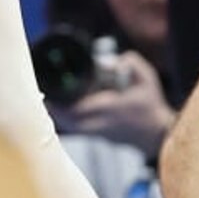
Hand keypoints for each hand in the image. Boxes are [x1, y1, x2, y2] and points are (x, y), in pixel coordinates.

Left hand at [56, 48, 175, 156]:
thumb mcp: (148, 78)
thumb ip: (132, 63)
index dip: (61, 102)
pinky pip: (76, 129)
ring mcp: (99, 132)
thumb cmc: (151, 104)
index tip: (47, 91)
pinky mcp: (98, 136)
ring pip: (70, 127)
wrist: (157, 134)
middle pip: (68, 121)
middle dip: (52, 109)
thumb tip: (113, 61)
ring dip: (57, 115)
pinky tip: (59, 108)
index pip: (81, 108)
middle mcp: (102, 122)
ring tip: (46, 99)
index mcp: (112, 108)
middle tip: (41, 94)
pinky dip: (66, 119)